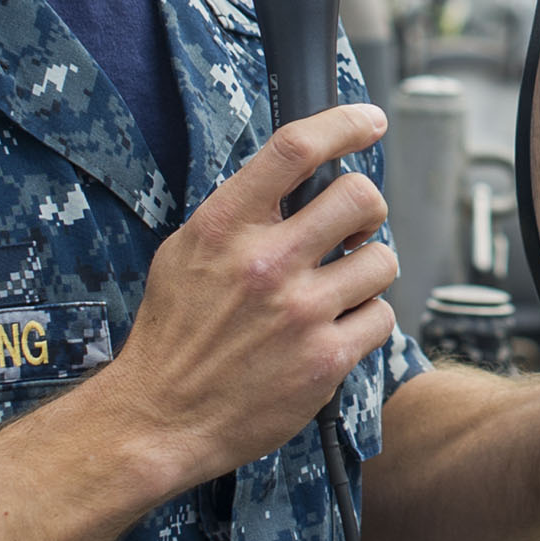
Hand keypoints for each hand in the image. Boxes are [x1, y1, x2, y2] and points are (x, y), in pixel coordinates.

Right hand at [91, 104, 397, 489]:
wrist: (158, 418)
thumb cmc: (173, 334)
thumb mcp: (186, 253)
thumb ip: (240, 215)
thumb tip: (297, 180)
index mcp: (225, 226)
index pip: (295, 149)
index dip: (344, 125)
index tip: (369, 122)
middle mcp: (266, 263)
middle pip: (360, 196)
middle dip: (367, 209)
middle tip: (353, 229)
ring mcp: (299, 312)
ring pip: (382, 259)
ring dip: (366, 271)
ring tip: (336, 289)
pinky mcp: (326, 359)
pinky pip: (381, 317)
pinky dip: (365, 321)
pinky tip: (334, 330)